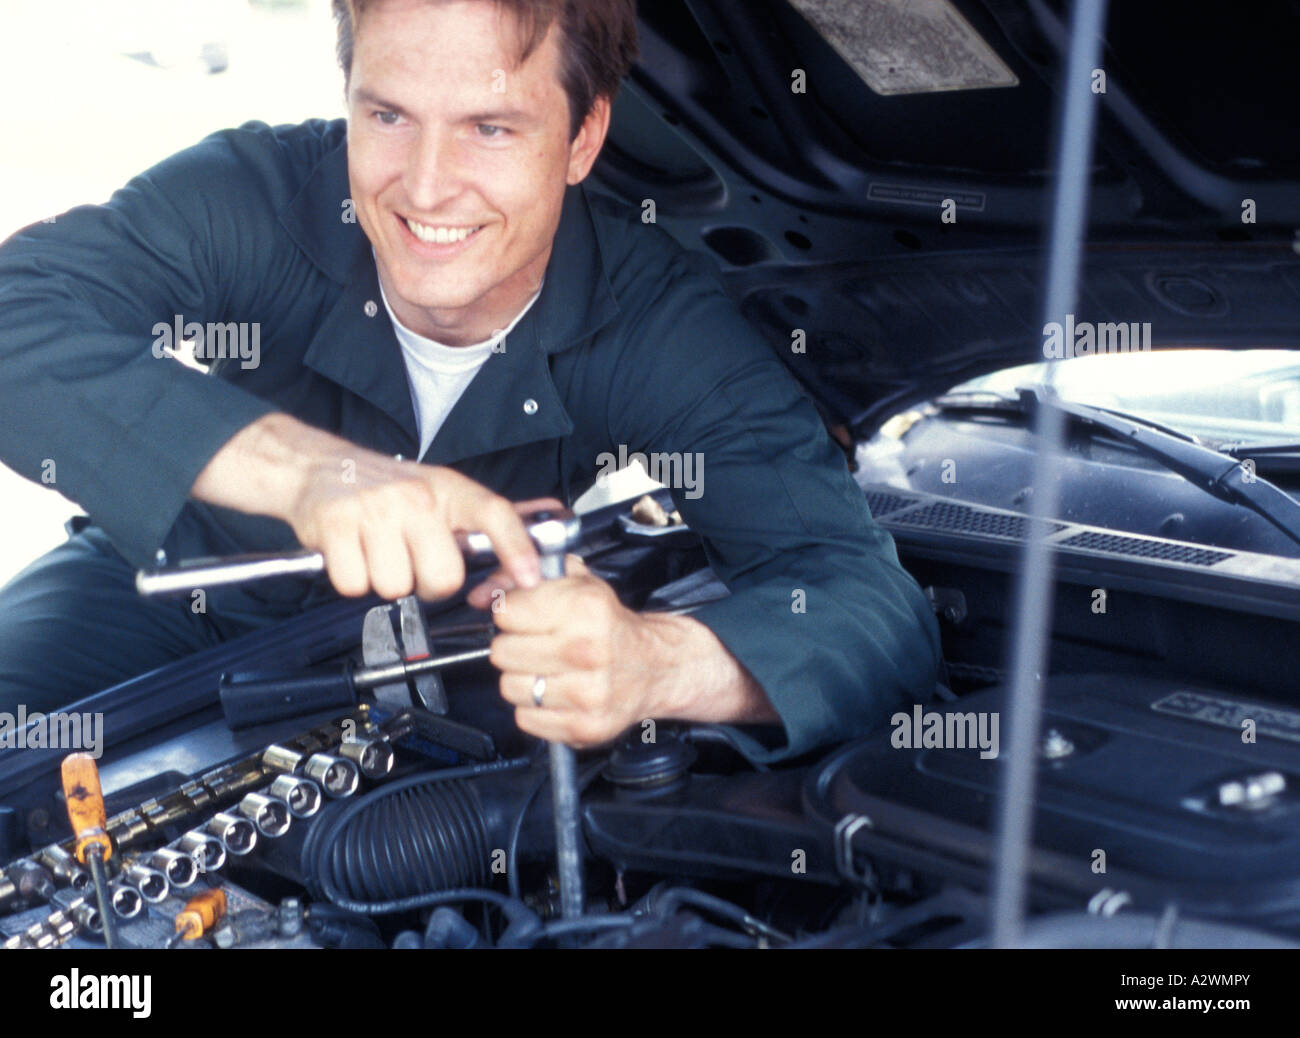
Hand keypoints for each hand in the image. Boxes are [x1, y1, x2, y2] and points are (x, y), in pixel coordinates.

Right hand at [194, 412, 563, 600]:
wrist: (315, 465)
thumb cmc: (384, 487)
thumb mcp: (437, 492)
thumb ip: (480, 519)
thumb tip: (542, 526)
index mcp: (447, 489)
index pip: (494, 514)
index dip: (517, 548)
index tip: (531, 577)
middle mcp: (415, 496)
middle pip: (443, 577)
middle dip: (427, 584)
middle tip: (411, 563)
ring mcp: (375, 509)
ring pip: (395, 586)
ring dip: (383, 580)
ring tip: (375, 551)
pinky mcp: (335, 524)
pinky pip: (354, 584)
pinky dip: (349, 578)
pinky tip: (349, 552)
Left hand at [472, 556, 666, 746]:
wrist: (655, 666)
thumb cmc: (609, 624)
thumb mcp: (574, 582)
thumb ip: (519, 578)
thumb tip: (478, 595)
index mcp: (586, 607)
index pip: (506, 612)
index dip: (512, 613)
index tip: (527, 615)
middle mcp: (587, 650)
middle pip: (502, 651)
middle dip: (515, 646)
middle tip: (538, 644)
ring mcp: (587, 692)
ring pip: (509, 687)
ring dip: (522, 679)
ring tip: (548, 670)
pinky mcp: (584, 726)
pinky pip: (525, 718)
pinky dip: (534, 708)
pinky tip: (556, 693)